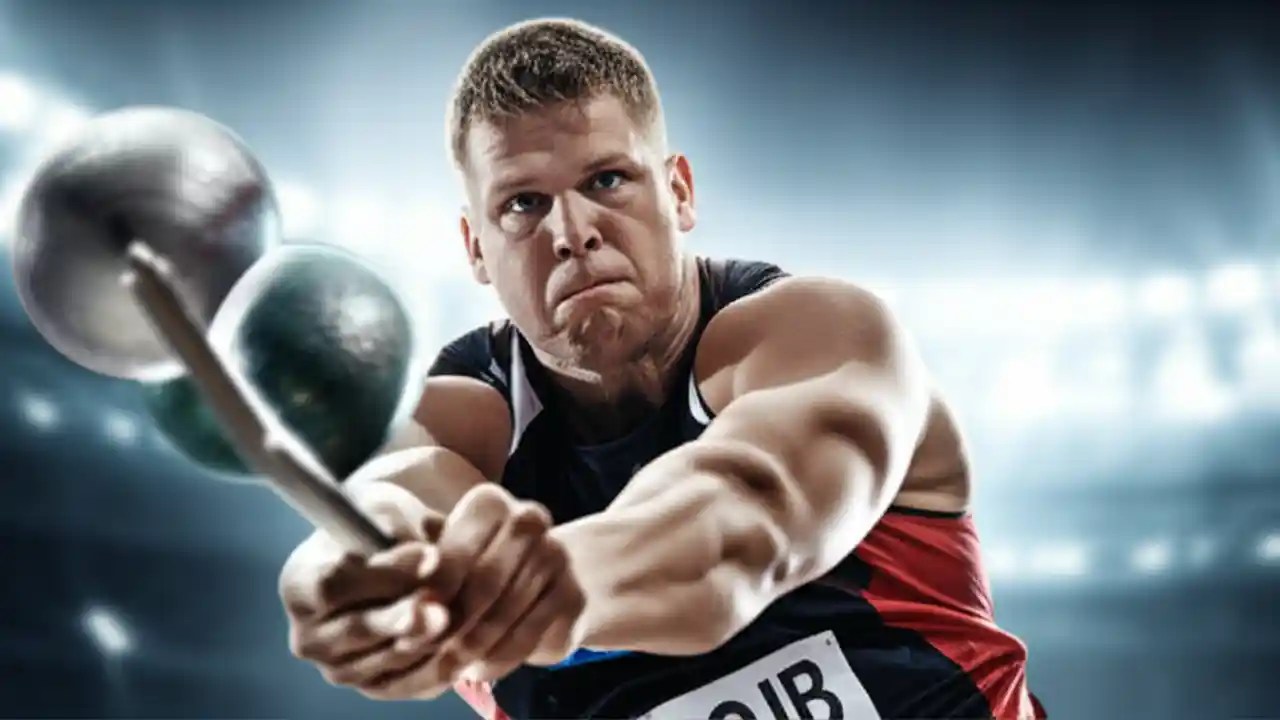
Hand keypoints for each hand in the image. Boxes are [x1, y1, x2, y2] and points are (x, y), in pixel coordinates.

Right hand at [278, 473, 450, 698]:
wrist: (386, 554)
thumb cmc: (381, 522)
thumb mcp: (384, 507)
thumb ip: (398, 527)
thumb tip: (429, 559)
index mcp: (299, 585)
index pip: (332, 585)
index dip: (384, 573)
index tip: (431, 557)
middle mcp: (309, 635)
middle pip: (359, 630)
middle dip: (408, 615)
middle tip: (443, 605)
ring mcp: (339, 666)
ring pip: (390, 656)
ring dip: (429, 636)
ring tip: (457, 612)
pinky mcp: (373, 685)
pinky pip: (411, 679)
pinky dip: (439, 657)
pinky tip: (462, 633)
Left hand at [369, 483, 587, 698]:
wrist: (546, 581)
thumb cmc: (477, 568)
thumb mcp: (445, 557)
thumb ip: (423, 567)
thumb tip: (398, 584)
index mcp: (489, 503)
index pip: (455, 551)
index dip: (431, 591)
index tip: (410, 621)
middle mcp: (529, 520)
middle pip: (481, 583)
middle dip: (451, 623)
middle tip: (426, 652)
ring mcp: (556, 556)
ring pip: (504, 613)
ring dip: (471, 646)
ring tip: (446, 666)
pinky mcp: (572, 595)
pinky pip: (527, 636)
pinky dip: (497, 659)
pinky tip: (477, 669)